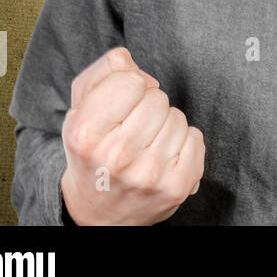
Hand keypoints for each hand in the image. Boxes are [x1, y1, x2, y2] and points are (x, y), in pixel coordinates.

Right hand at [59, 47, 204, 224]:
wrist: (98, 211)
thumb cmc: (92, 150)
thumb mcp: (80, 109)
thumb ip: (103, 72)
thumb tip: (134, 64)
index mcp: (86, 134)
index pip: (131, 80)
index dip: (128, 87)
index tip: (119, 104)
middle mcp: (116, 156)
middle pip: (157, 98)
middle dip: (147, 106)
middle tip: (131, 128)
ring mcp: (149, 174)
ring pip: (177, 117)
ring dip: (164, 125)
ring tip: (144, 145)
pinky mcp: (177, 186)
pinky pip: (196, 137)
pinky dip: (182, 142)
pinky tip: (162, 156)